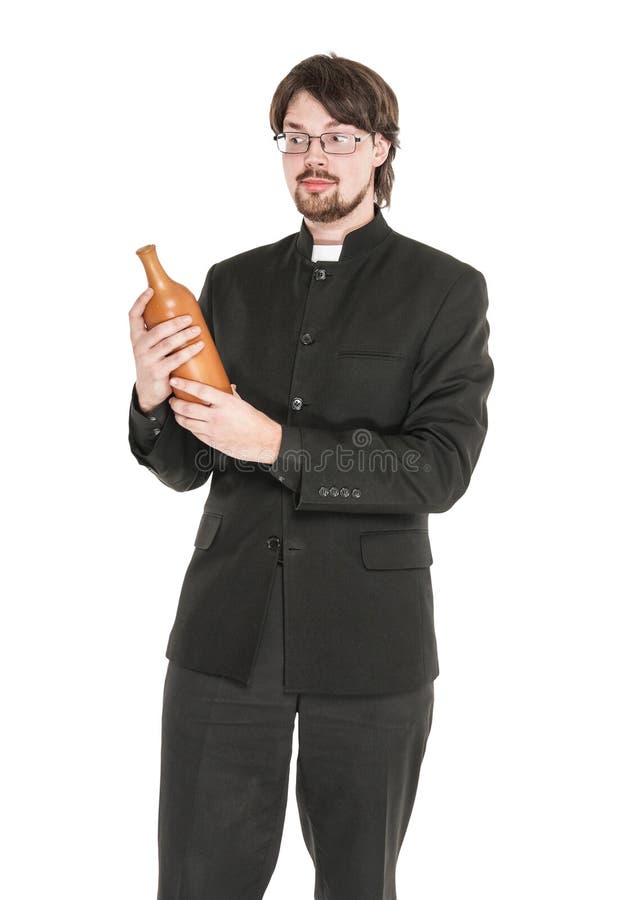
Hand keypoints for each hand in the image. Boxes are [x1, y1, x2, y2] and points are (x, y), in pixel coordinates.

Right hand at [128, 287, 205, 412]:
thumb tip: (183, 313)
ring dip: (185, 335)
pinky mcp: (157, 371)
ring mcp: (147, 359)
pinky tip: (200, 346)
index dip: (140, 302)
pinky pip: (175, 359)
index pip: (133, 315)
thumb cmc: (155, 363)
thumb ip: (160, 333)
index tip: (151, 290)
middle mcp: (139, 346)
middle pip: (157, 329)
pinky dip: (189, 351)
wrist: (149, 391)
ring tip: (197, 330)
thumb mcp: (152, 346)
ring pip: (168, 343)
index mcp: (136, 337)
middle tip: (189, 318)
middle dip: (175, 322)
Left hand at [168, 377, 282, 464]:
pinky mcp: (212, 441)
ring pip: (187, 422)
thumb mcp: (242, 403)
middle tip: (173, 399)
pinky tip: (188, 423)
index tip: (175, 381)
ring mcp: (213, 430)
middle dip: (176, 403)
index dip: (184, 385)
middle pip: (188, 408)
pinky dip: (188, 426)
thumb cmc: (256, 422)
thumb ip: (230, 395)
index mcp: (226, 403)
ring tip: (177, 411)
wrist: (263, 441)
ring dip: (178, 416)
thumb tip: (225, 387)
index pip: (200, 391)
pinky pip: (194, 433)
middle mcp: (217, 416)